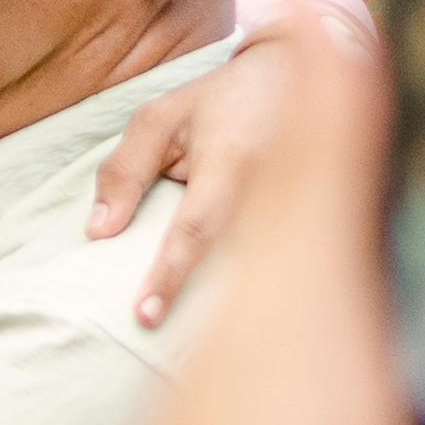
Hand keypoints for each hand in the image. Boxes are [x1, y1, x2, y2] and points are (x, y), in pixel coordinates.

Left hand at [90, 23, 297, 324]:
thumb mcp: (160, 119)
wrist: (304, 77)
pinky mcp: (327, 224)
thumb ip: (125, 170)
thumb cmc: (221, 101)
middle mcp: (275, 189)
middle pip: (240, 264)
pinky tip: (246, 322)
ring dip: (238, 307)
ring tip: (207, 348)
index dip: (171, 274)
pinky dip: (265, 295)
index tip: (146, 316)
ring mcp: (305, 209)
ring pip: (270, 272)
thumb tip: (98, 232)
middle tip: (167, 334)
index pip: (197, 228)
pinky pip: (291, 269)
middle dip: (208, 306)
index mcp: (232, 162)